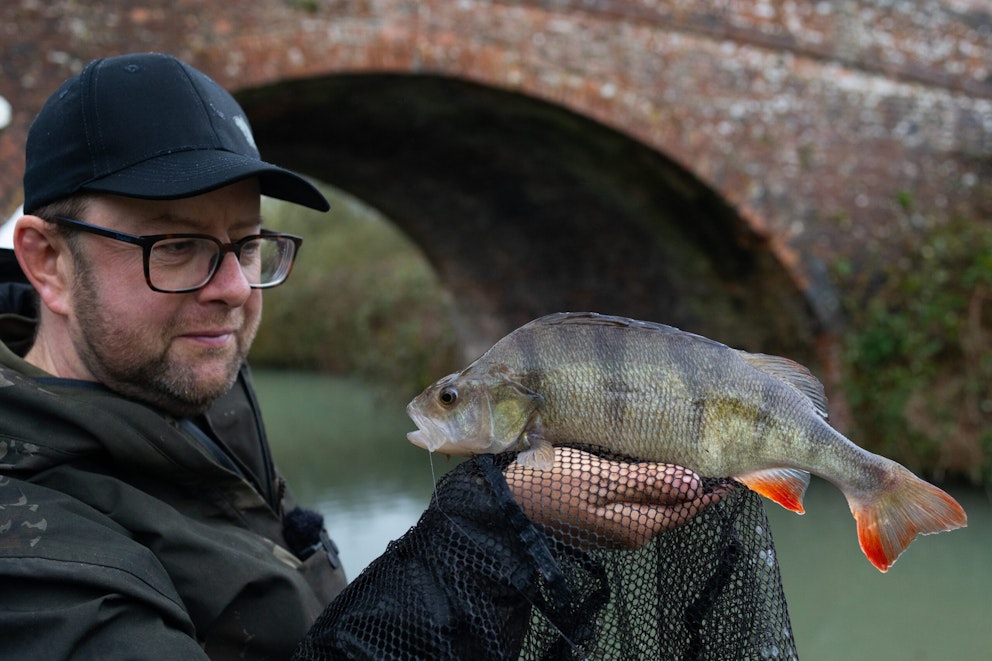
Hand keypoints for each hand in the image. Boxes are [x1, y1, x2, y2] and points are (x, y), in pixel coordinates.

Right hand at [503, 446, 728, 548]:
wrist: (504, 505)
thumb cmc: (552, 485)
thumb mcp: (603, 479)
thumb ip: (650, 482)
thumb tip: (696, 485)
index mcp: (638, 526)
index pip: (689, 506)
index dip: (713, 487)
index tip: (735, 470)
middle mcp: (631, 533)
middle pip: (674, 507)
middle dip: (696, 486)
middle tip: (717, 458)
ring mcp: (612, 529)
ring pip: (655, 505)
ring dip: (672, 484)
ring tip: (688, 458)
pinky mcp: (597, 520)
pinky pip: (635, 503)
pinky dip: (650, 486)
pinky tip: (648, 467)